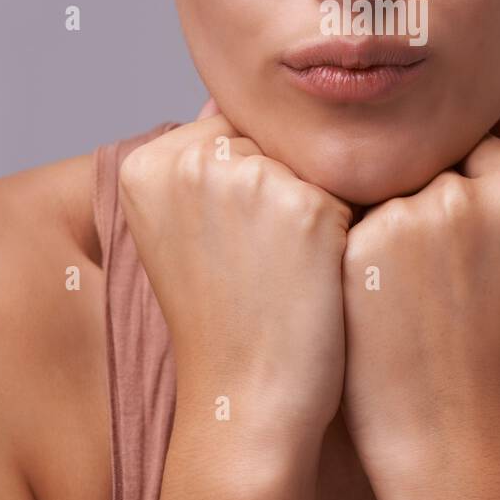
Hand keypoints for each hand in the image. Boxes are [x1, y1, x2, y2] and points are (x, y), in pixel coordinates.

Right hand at [117, 95, 352, 455]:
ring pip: (313, 167)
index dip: (251, 190)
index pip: (229, 132)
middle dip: (284, 192)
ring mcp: (249, 179)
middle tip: (265, 266)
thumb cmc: (224, 317)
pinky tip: (322, 279)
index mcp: (149, 160)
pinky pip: (350, 198)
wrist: (246, 402)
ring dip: (319, 210)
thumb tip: (229, 97)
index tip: (239, 248)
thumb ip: (204, 160)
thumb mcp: (185, 231)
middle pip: (272, 143)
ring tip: (290, 275)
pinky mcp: (306, 207)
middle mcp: (191, 159)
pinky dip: (349, 236)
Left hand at [339, 90, 499, 499]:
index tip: (450, 236)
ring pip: (383, 186)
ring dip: (380, 221)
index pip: (478, 142)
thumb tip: (494, 112)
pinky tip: (366, 301)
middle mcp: (472, 191)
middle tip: (426, 280)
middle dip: (418, 200)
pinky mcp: (362, 242)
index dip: (459, 185)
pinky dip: (348, 249)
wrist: (451, 441)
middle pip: (426, 160)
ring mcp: (415, 214)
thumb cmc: (492, 355)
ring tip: (401, 298)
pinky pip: (347, 217)